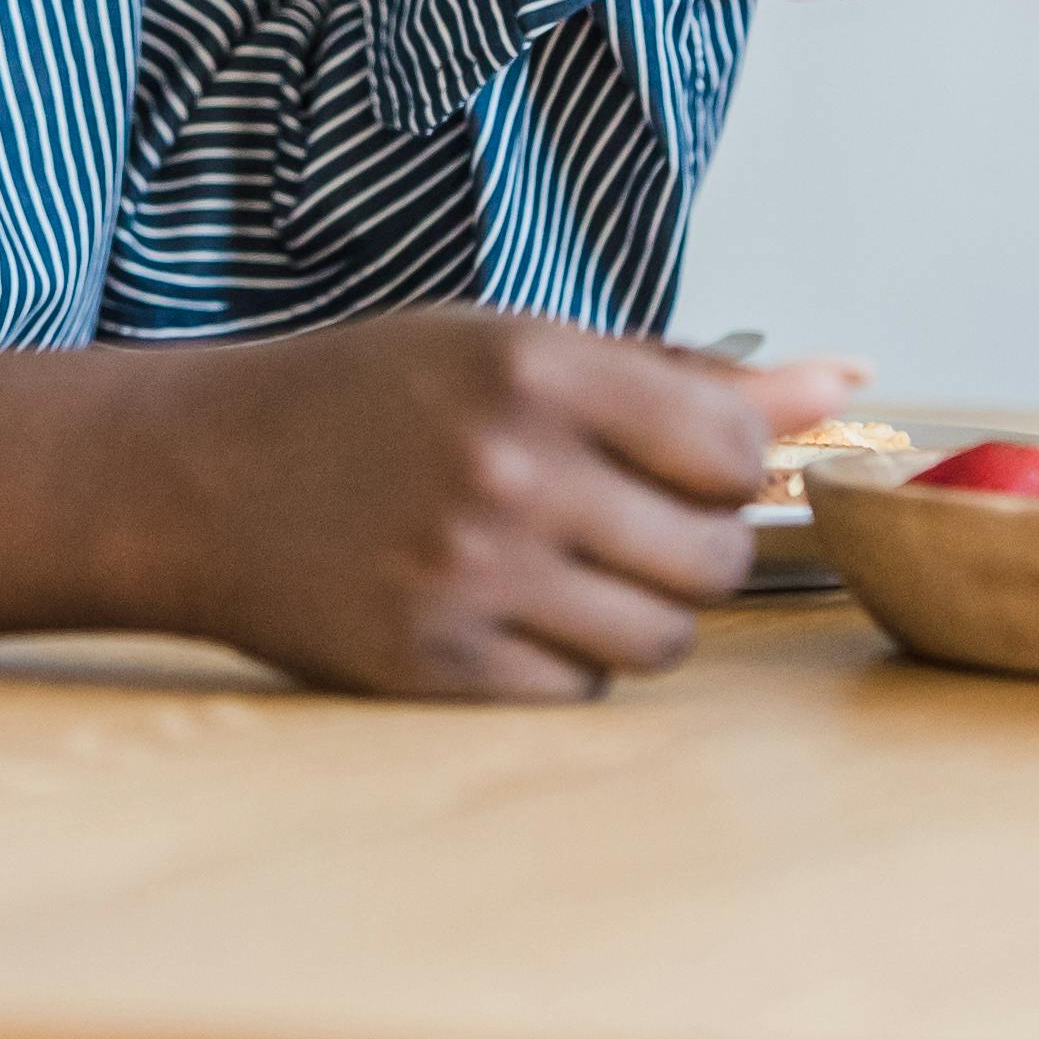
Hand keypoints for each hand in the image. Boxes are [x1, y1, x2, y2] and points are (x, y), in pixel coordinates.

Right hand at [120, 321, 856, 699]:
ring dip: (636, 612)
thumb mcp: (514, 346)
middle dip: (692, 548)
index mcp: (537, 370)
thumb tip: (841, 382)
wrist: (197, 473)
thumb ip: (680, 376)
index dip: (728, 468)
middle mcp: (509, 471)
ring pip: (657, 638)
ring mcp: (469, 575)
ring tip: (565, 567)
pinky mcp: (432, 664)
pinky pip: (576, 692)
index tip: (680, 464)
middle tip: (624, 521)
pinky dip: (563, 661)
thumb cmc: (372, 396)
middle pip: (712, 557)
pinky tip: (502, 610)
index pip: (734, 452)